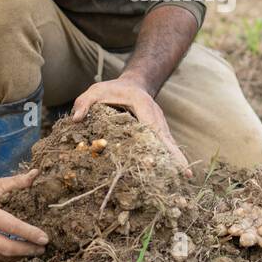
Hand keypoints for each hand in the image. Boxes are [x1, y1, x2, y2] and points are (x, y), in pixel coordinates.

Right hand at [0, 169, 48, 261]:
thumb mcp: (0, 184)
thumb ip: (18, 181)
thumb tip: (36, 172)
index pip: (10, 226)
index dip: (30, 234)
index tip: (45, 239)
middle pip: (6, 247)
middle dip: (27, 250)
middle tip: (42, 249)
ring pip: (1, 257)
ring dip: (20, 256)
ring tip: (34, 250)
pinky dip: (10, 259)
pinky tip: (20, 253)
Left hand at [70, 78, 192, 177]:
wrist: (130, 84)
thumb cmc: (111, 89)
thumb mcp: (95, 91)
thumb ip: (85, 103)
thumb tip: (75, 119)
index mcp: (143, 106)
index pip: (153, 126)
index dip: (161, 142)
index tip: (169, 155)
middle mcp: (155, 116)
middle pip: (166, 138)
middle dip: (176, 156)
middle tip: (187, 174)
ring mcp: (158, 124)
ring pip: (168, 143)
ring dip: (175, 159)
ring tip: (185, 177)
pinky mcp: (157, 132)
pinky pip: (164, 145)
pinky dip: (169, 157)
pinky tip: (174, 172)